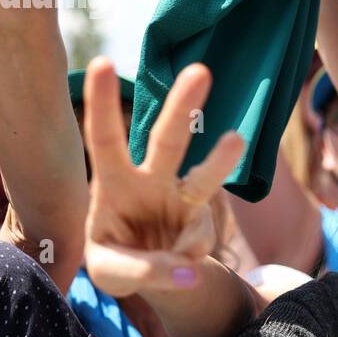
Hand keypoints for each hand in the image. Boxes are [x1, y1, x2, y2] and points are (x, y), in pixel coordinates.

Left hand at [81, 58, 244, 296]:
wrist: (151, 274)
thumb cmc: (117, 260)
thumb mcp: (110, 273)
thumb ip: (140, 273)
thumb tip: (188, 271)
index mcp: (113, 183)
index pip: (105, 139)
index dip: (103, 104)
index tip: (101, 62)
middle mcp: (151, 181)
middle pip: (167, 140)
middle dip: (183, 106)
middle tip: (200, 71)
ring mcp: (182, 199)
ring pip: (203, 178)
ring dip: (219, 159)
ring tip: (236, 139)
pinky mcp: (204, 221)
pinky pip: (200, 242)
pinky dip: (186, 262)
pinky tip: (174, 270)